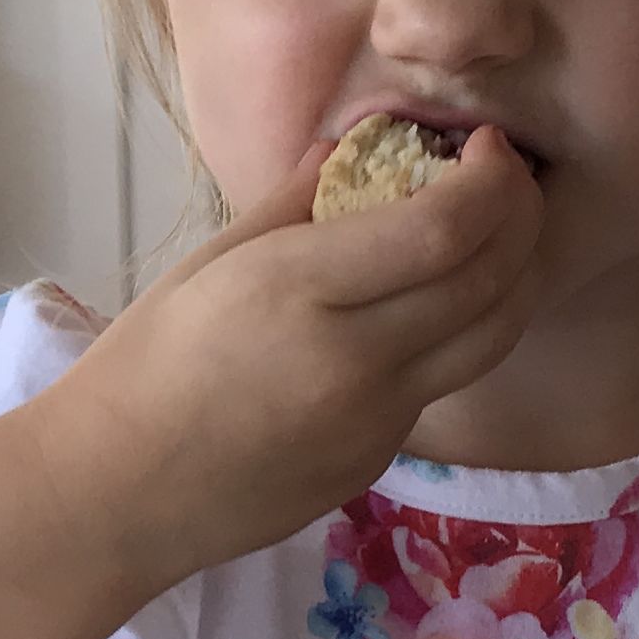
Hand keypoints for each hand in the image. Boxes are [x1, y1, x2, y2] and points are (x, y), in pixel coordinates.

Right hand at [41, 128, 544, 578]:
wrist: (117, 494)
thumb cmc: (143, 365)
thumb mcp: (208, 264)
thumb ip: (294, 202)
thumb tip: (355, 148)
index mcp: (299, 291)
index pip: (445, 228)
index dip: (490, 179)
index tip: (487, 144)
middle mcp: (355, 359)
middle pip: (489, 283)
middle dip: (521, 217)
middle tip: (510, 178)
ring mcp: (375, 419)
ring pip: (490, 340)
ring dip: (518, 277)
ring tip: (503, 235)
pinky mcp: (378, 459)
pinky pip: (443, 384)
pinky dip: (463, 331)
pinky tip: (438, 304)